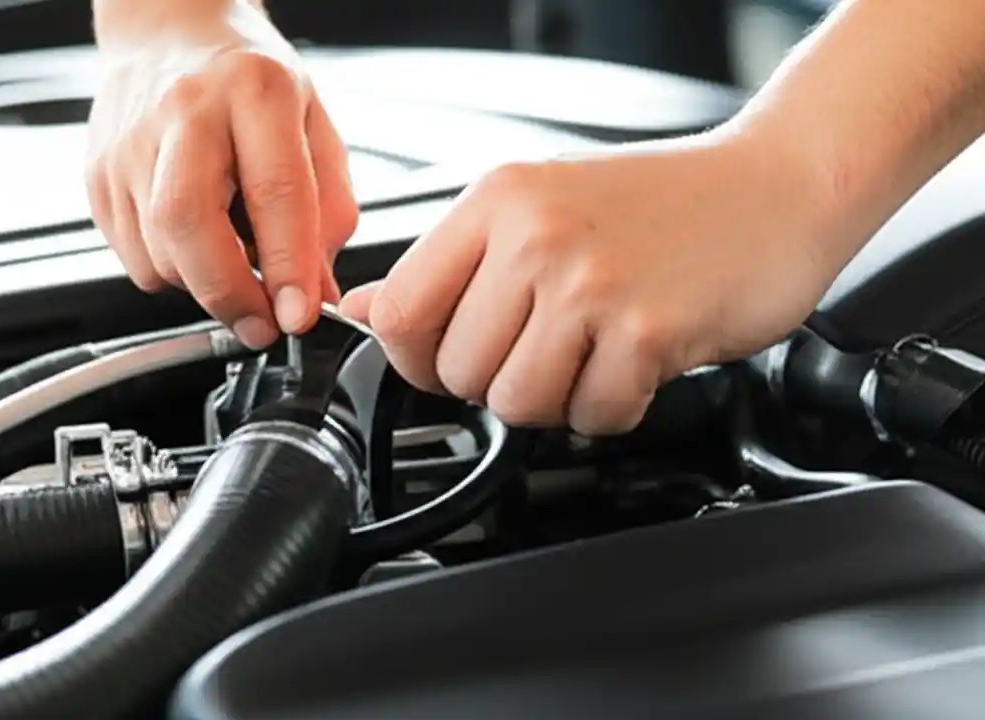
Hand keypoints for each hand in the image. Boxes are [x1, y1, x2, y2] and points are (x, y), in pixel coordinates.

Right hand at [86, 1, 357, 347]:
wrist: (170, 35)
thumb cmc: (249, 83)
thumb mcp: (314, 128)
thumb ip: (326, 212)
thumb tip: (317, 292)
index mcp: (253, 90)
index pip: (273, 191)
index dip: (287, 267)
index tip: (299, 315)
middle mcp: (183, 111)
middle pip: (188, 224)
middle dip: (229, 293)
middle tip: (260, 325)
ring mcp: (128, 144)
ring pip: (158, 254)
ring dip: (203, 284)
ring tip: (232, 257)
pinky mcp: (97, 176)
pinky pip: (135, 259)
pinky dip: (172, 271)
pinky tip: (195, 239)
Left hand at [340, 134, 852, 434]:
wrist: (776, 186)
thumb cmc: (660, 203)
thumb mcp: (539, 208)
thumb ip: (449, 265)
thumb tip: (366, 311)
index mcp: (497, 201)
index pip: (401, 312)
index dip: (417, 358)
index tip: (448, 359)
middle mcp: (536, 236)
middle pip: (458, 373)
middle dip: (499, 381)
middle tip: (549, 349)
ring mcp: (591, 283)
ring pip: (517, 404)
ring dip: (556, 400)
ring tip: (592, 354)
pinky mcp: (647, 330)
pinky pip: (593, 416)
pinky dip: (614, 406)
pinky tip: (635, 360)